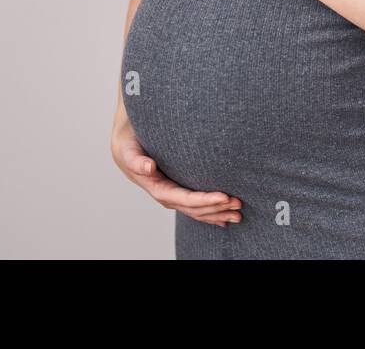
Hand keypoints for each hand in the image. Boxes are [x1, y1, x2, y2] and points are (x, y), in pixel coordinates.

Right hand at [110, 114, 241, 226]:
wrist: (125, 146)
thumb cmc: (129, 146)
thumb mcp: (129, 151)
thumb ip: (137, 160)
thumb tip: (149, 167)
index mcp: (158, 188)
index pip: (186, 198)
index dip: (206, 200)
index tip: (225, 197)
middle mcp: (167, 195)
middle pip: (195, 208)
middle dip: (217, 208)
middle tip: (239, 204)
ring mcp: (173, 195)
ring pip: (198, 211)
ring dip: (218, 213)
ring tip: (238, 213)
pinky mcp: (178, 191)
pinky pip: (195, 206)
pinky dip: (210, 213)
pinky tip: (224, 218)